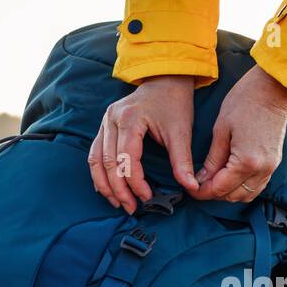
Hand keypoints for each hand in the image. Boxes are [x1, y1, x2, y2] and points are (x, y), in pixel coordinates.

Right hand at [89, 75, 198, 212]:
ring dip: (104, 184)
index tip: (147, 198)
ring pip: (96, 160)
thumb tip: (191, 187)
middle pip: (108, 163)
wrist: (165, 79)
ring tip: (117, 202)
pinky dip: (99, 172)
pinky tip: (107, 187)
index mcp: (130, 118)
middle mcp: (112, 119)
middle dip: (118, 189)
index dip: (135, 182)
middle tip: (131, 208)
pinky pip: (95, 153)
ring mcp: (105, 121)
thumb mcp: (181, 131)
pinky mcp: (104, 125)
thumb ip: (182, 160)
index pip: (127, 159)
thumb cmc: (174, 103)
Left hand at [195, 65, 286, 202]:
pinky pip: (257, 185)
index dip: (202, 192)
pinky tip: (231, 176)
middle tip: (200, 184)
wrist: (273, 87)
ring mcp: (270, 167)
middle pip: (233, 196)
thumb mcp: (221, 129)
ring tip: (214, 180)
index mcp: (245, 162)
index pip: (219, 188)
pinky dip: (243, 186)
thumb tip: (202, 179)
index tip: (191, 188)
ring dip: (229, 192)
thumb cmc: (245, 101)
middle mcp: (261, 170)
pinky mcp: (274, 162)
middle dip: (214, 193)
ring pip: (247, 195)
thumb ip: (212, 159)